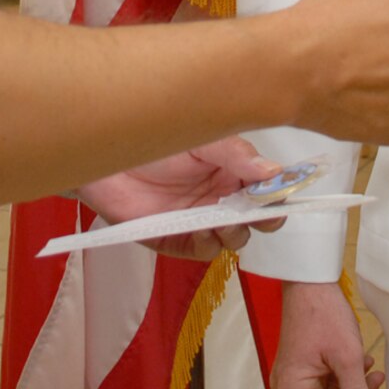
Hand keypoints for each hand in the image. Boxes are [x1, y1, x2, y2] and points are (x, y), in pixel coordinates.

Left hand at [75, 137, 281, 259]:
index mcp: (232, 170)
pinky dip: (208, 244)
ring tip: (225, 220)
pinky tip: (204, 231)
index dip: (279, 193)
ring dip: (235, 233)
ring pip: (233, 238)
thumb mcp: (201, 140)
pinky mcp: (174, 238)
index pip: (267, 187)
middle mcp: (219, 196)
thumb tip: (275, 173)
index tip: (283, 193)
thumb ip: (237, 156)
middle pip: (256, 217)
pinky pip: (202, 250)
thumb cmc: (151, 139)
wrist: (105, 153)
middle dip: (263, 218)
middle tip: (260, 213)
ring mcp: (198, 219)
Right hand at [270, 281, 381, 388]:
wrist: (310, 281)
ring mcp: (294, 374)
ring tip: (374, 372)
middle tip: (376, 385)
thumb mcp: (347, 357)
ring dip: (352, 384)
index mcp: (293, 388)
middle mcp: (288, 385)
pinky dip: (344, 374)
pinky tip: (362, 363)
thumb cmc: (321, 311)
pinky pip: (324, 379)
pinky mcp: (302, 364)